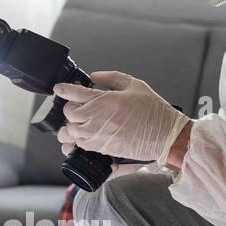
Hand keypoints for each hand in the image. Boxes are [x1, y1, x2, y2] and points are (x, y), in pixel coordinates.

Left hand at [54, 71, 190, 162]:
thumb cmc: (153, 111)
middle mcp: (96, 118)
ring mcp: (96, 135)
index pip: (72, 93)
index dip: (63, 89)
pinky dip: (77, 140)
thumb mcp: (134, 85)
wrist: (164, 136)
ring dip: (71, 126)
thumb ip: (111, 78)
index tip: (60, 89)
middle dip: (70, 107)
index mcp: (103, 100)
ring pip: (69, 132)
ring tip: (79, 122)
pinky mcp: (101, 148)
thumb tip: (95, 76)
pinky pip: (78, 145)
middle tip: (78, 105)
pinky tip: (84, 135)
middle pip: (68, 113)